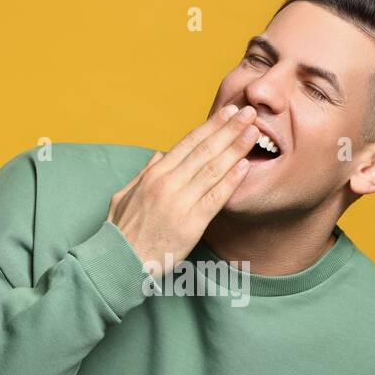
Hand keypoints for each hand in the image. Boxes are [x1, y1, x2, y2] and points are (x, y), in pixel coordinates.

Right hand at [107, 103, 259, 277]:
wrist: (120, 261)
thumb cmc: (122, 231)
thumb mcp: (124, 196)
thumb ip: (143, 174)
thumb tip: (158, 156)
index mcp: (153, 174)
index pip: (188, 143)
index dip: (211, 126)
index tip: (228, 113)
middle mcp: (167, 183)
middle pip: (204, 150)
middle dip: (229, 129)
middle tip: (249, 113)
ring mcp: (179, 203)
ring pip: (213, 169)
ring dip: (235, 148)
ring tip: (254, 132)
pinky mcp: (191, 224)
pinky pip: (216, 198)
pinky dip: (231, 180)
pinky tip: (246, 166)